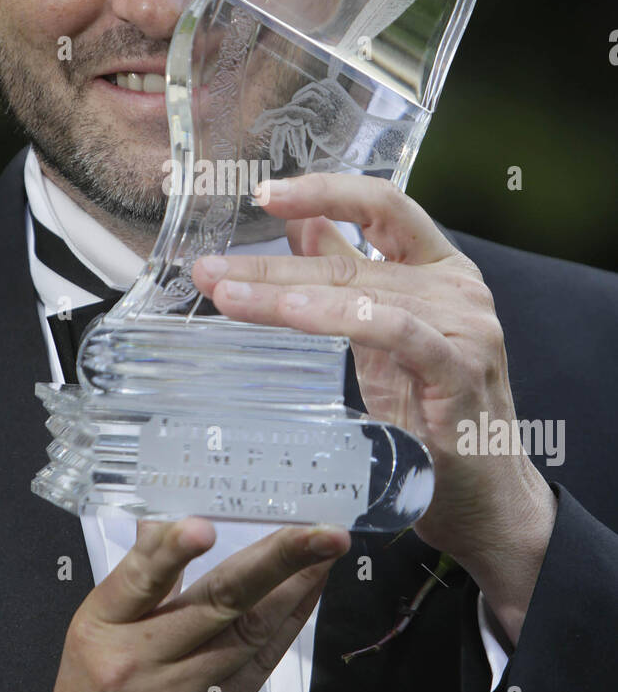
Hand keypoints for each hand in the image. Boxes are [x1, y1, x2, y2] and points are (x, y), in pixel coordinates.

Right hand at [17, 516, 348, 691]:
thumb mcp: (91, 644)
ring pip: (249, 630)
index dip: (171, 552)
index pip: (139, 581)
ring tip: (328, 548)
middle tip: (319, 532)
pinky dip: (288, 623)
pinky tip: (309, 593)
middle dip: (276, 560)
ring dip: (296, 585)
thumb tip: (164, 526)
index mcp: (100, 632)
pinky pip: (260, 664)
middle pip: (216, 602)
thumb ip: (136, 589)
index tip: (203, 527)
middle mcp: (141, 663)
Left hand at [191, 173, 556, 643]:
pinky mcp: (459, 370)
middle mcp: (457, 288)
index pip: (383, 205)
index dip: (324, 191)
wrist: (483, 500)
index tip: (264, 193)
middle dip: (272, 263)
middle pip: (353, 256)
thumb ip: (349, 280)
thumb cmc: (431, 418)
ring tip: (227, 296)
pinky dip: (338, 316)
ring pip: (361, 289)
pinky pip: (393, 330)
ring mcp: (464, 326)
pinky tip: (291, 312)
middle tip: (209, 271)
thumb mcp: (381, 338)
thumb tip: (300, 226)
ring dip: (284, 292)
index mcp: (440, 270)